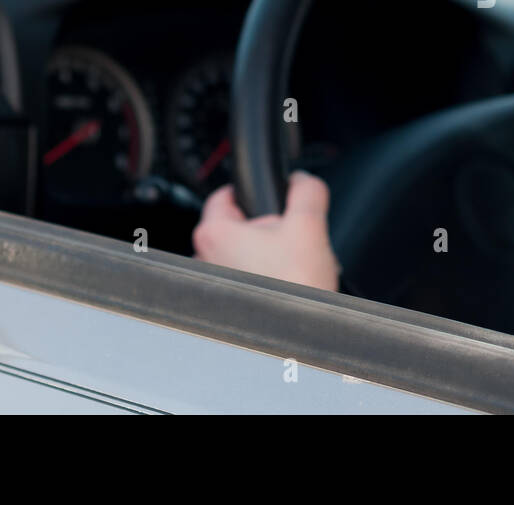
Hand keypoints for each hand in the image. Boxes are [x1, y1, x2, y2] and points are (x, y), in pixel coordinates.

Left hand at [192, 171, 339, 291]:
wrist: (298, 334)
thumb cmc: (295, 286)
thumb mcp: (310, 224)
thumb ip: (306, 190)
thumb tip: (302, 180)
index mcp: (215, 233)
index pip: (223, 196)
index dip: (248, 191)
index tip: (265, 197)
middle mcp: (204, 259)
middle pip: (233, 228)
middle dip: (261, 229)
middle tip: (287, 237)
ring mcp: (211, 285)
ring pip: (237, 256)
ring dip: (259, 256)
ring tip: (288, 266)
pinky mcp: (223, 305)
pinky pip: (239, 281)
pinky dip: (258, 279)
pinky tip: (282, 284)